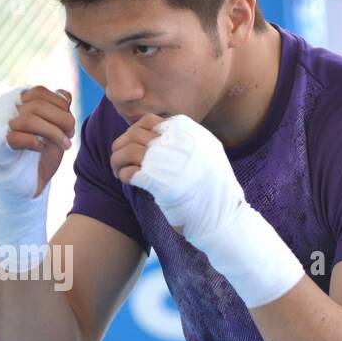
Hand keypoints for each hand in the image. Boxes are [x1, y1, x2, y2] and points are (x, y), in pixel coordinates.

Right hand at [0, 85, 74, 202]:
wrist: (25, 189)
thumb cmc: (39, 158)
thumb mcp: (55, 130)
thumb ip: (58, 110)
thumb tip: (64, 95)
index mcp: (14, 104)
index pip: (38, 92)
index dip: (59, 105)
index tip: (69, 124)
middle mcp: (1, 112)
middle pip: (36, 103)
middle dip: (61, 119)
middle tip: (70, 135)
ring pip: (28, 119)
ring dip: (53, 132)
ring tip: (65, 145)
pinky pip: (15, 137)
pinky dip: (35, 143)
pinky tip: (42, 150)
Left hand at [111, 112, 302, 307]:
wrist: (223, 219)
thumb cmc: (213, 191)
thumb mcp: (207, 154)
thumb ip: (185, 142)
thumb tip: (155, 135)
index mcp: (191, 133)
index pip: (150, 121)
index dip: (136, 132)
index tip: (133, 145)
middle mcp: (179, 143)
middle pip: (135, 134)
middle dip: (121, 145)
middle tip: (119, 159)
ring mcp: (169, 161)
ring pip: (127, 151)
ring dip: (117, 161)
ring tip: (118, 171)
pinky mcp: (159, 183)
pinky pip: (130, 172)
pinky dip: (124, 175)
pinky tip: (128, 181)